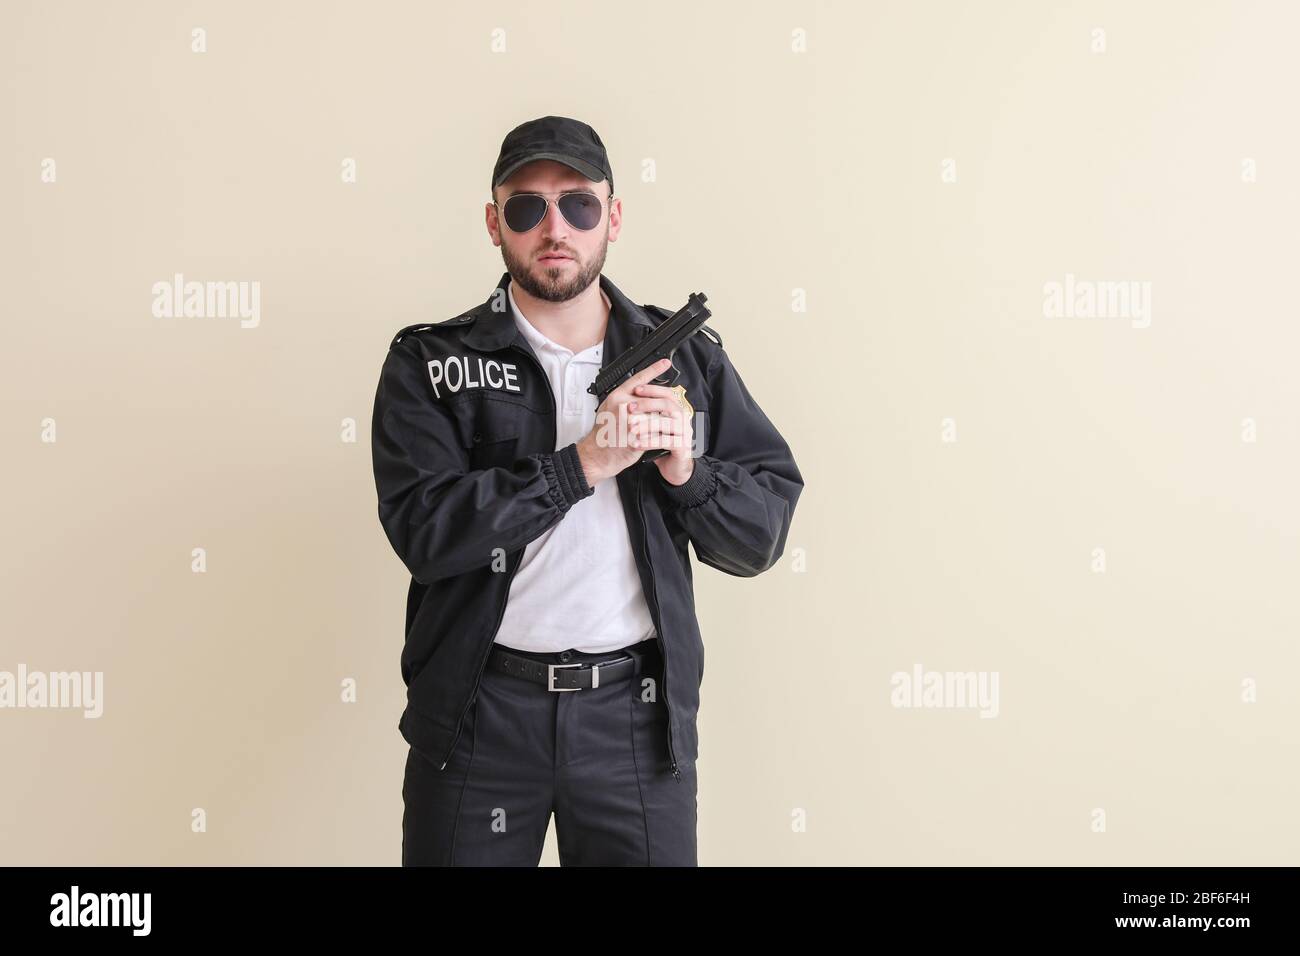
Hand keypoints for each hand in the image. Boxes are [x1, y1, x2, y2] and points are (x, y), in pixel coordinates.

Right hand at [576, 358, 676, 484]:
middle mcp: (623, 406)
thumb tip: (639, 391)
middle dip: (655, 411)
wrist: (596, 455)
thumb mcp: (608, 408)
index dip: (654, 369)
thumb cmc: (603, 433)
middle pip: (651, 401)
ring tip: (645, 431)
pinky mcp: (635, 436)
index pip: (639, 379)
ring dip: (655, 425)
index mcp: (617, 396)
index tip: (665, 363)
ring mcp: (629, 421)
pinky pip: (654, 432)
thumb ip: (624, 398)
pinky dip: (655, 436)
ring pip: (655, 417)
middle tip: (649, 419)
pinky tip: (648, 439)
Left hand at [626, 378, 694, 485]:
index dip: (652, 390)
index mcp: (677, 411)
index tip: (636, 389)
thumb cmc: (663, 445)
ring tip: (631, 429)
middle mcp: (683, 420)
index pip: (667, 394)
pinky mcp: (682, 447)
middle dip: (647, 404)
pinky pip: (666, 441)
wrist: (674, 467)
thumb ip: (648, 414)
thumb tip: (630, 399)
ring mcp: (685, 433)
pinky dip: (649, 442)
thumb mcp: (654, 427)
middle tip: (630, 408)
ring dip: (646, 424)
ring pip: (667, 423)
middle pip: (668, 405)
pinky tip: (637, 444)